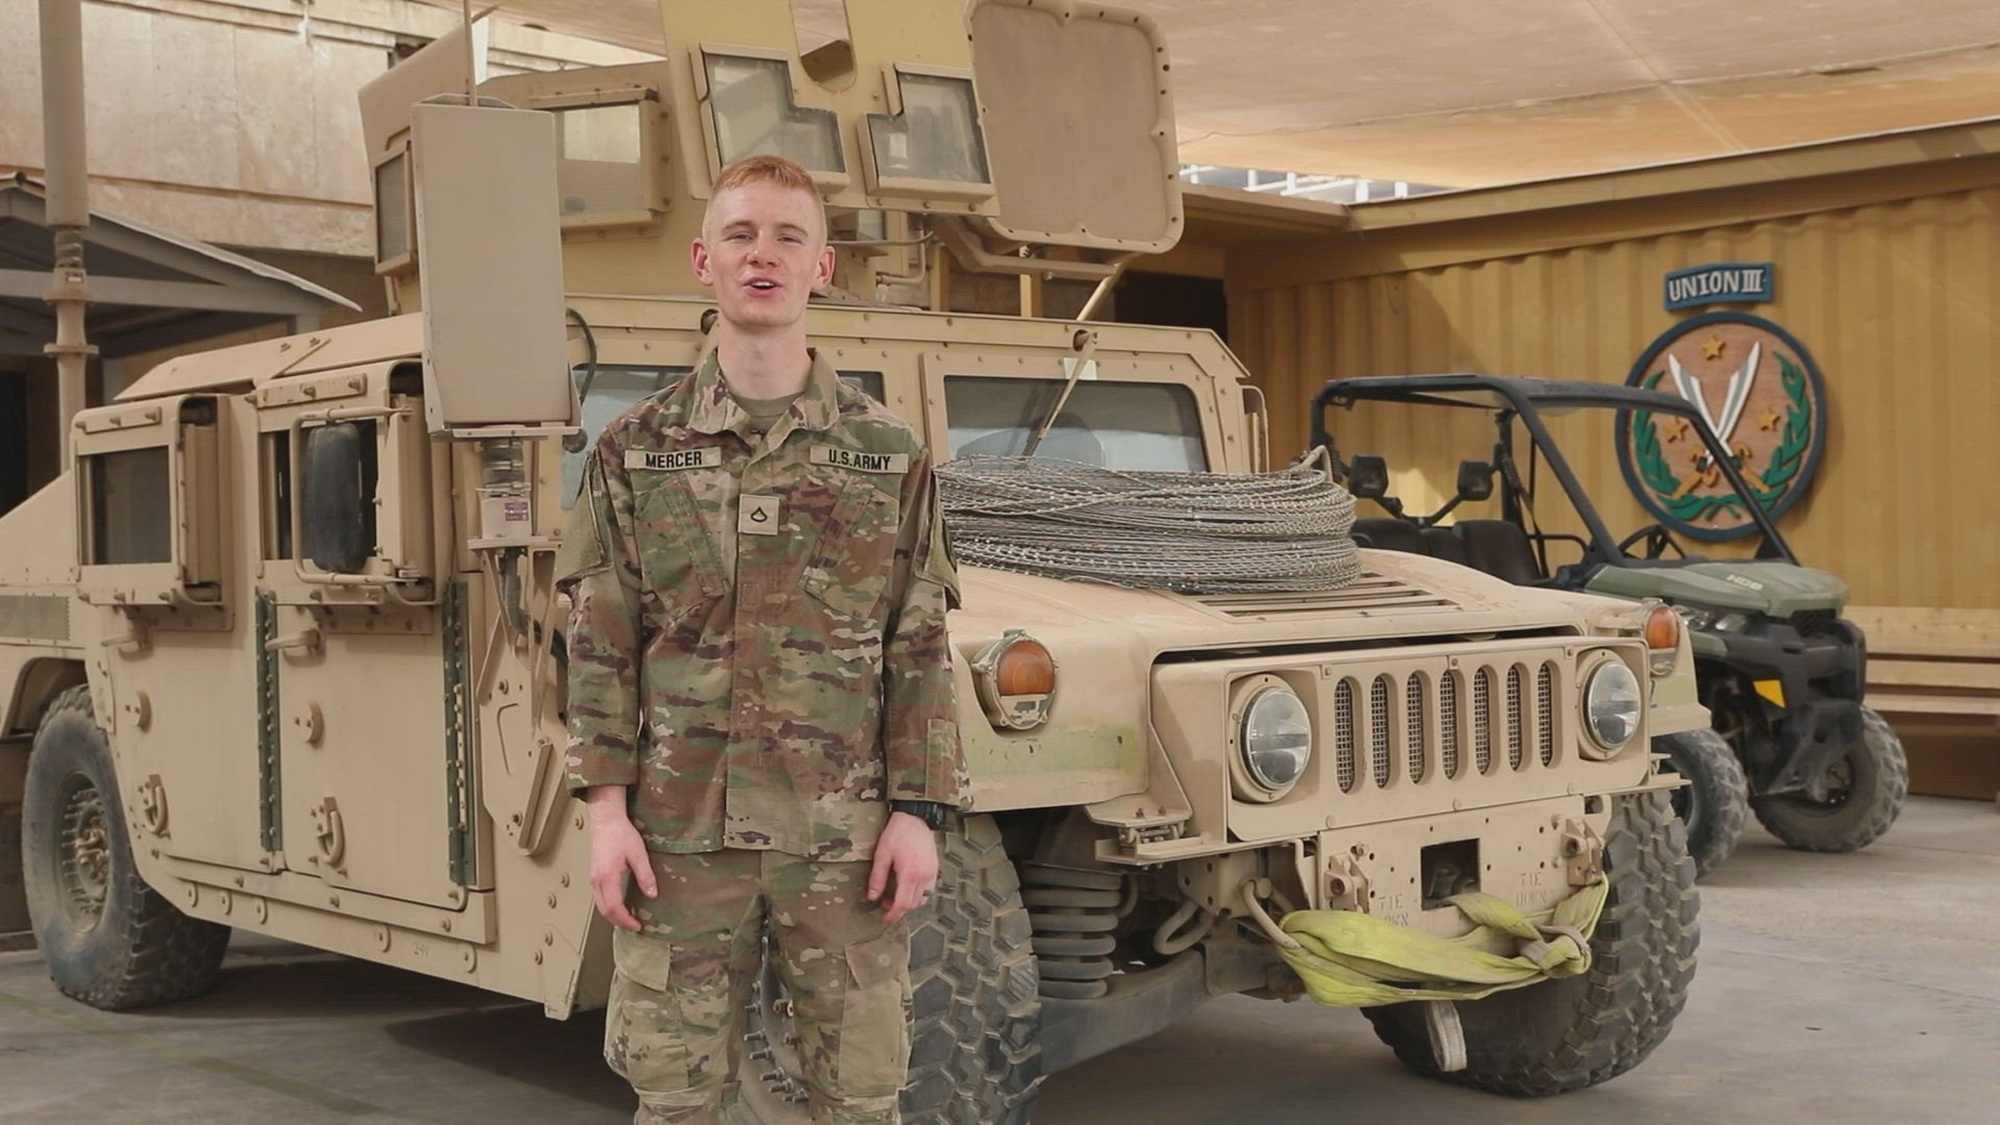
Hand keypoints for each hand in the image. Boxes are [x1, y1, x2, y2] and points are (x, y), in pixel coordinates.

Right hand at [584, 786, 655, 931]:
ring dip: (613, 915)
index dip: (625, 920)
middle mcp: (596, 880)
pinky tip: (620, 905)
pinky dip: (609, 906)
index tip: (637, 926)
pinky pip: (599, 897)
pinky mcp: (594, 874)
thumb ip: (645, 876)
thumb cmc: (620, 833)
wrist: (605, 819)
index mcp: (607, 877)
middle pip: (604, 911)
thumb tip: (652, 894)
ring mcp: (592, 878)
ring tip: (629, 919)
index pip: (614, 908)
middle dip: (619, 922)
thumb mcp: (638, 854)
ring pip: (600, 905)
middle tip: (635, 926)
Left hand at [868, 811, 940, 924]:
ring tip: (895, 895)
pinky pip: (928, 890)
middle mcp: (924, 876)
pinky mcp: (935, 869)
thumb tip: (872, 897)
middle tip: (885, 904)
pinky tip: (907, 886)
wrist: (915, 818)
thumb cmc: (896, 834)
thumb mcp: (882, 855)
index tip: (885, 919)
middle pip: (913, 904)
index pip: (903, 904)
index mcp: (909, 874)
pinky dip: (918, 894)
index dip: (893, 914)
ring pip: (922, 899)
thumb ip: (877, 878)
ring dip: (909, 902)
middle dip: (899, 909)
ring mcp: (932, 873)